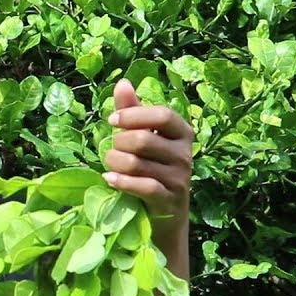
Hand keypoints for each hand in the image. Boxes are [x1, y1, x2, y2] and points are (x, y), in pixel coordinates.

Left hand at [102, 78, 193, 247]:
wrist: (164, 213)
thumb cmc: (151, 168)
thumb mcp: (143, 137)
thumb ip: (132, 112)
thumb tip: (123, 83)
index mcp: (182, 133)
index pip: (163, 115)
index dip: (134, 115)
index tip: (112, 120)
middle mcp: (185, 154)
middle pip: (143, 140)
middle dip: (118, 144)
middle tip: (112, 150)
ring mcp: (180, 178)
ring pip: (137, 164)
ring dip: (114, 164)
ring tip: (110, 166)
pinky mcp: (170, 201)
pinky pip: (143, 187)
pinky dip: (121, 182)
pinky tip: (109, 180)